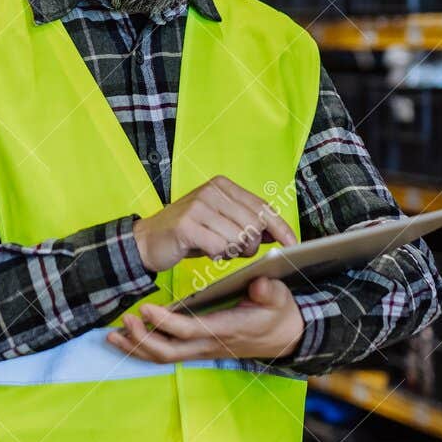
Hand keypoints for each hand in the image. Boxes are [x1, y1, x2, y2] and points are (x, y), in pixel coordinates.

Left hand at [105, 275, 304, 363]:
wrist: (286, 336)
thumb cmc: (279, 313)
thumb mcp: (279, 298)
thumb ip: (268, 291)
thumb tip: (260, 283)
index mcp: (227, 329)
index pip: (190, 331)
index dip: (166, 322)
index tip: (146, 307)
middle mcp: (210, 344)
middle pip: (169, 352)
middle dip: (144, 338)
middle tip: (126, 318)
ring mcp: (202, 349)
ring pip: (164, 357)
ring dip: (137, 346)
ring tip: (113, 333)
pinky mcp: (197, 349)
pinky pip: (166, 354)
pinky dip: (143, 348)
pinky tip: (125, 339)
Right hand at [132, 176, 295, 275]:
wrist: (148, 241)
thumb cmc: (189, 233)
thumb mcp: (221, 223)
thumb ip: (246, 223)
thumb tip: (276, 232)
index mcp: (222, 185)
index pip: (261, 207)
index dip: (280, 226)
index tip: (293, 243)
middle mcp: (211, 190)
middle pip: (253, 223)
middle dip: (251, 245)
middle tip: (236, 251)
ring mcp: (198, 206)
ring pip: (237, 237)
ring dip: (232, 252)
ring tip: (218, 249)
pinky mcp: (187, 225)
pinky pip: (219, 246)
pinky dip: (217, 255)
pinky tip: (207, 252)